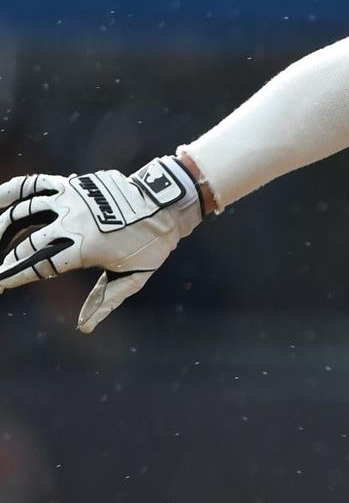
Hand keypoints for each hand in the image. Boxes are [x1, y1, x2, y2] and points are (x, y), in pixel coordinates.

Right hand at [0, 157, 201, 331]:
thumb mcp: (134, 276)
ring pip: (22, 211)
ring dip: (1, 226)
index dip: (13, 277)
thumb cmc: (152, 243)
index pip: (39, 266)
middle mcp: (73, 221)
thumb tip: (84, 327)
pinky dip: (11, 191)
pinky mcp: (72, 184)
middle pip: (26, 243)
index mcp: (85, 246)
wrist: (167, 202)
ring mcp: (70, 199)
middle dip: (3, 261)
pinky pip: (35, 184)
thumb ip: (106, 300)